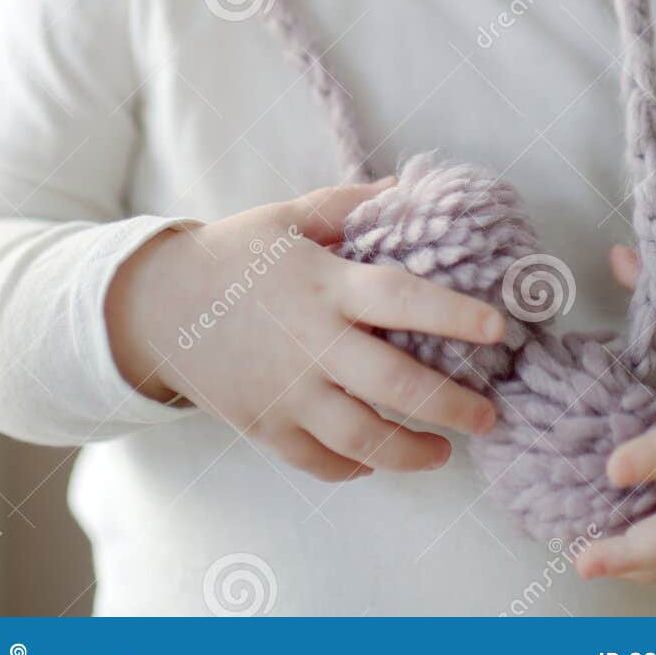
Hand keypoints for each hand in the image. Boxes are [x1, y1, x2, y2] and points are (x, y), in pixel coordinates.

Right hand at [105, 177, 504, 483]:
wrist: (159, 306)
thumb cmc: (236, 255)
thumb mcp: (291, 216)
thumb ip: (352, 205)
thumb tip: (409, 187)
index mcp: (323, 284)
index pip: (399, 299)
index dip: (452, 314)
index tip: (496, 328)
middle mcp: (310, 343)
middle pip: (393, 385)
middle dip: (451, 406)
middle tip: (489, 414)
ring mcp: (286, 393)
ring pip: (362, 441)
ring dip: (412, 453)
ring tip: (444, 451)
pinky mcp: (266, 427)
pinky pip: (321, 463)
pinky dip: (357, 468)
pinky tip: (380, 457)